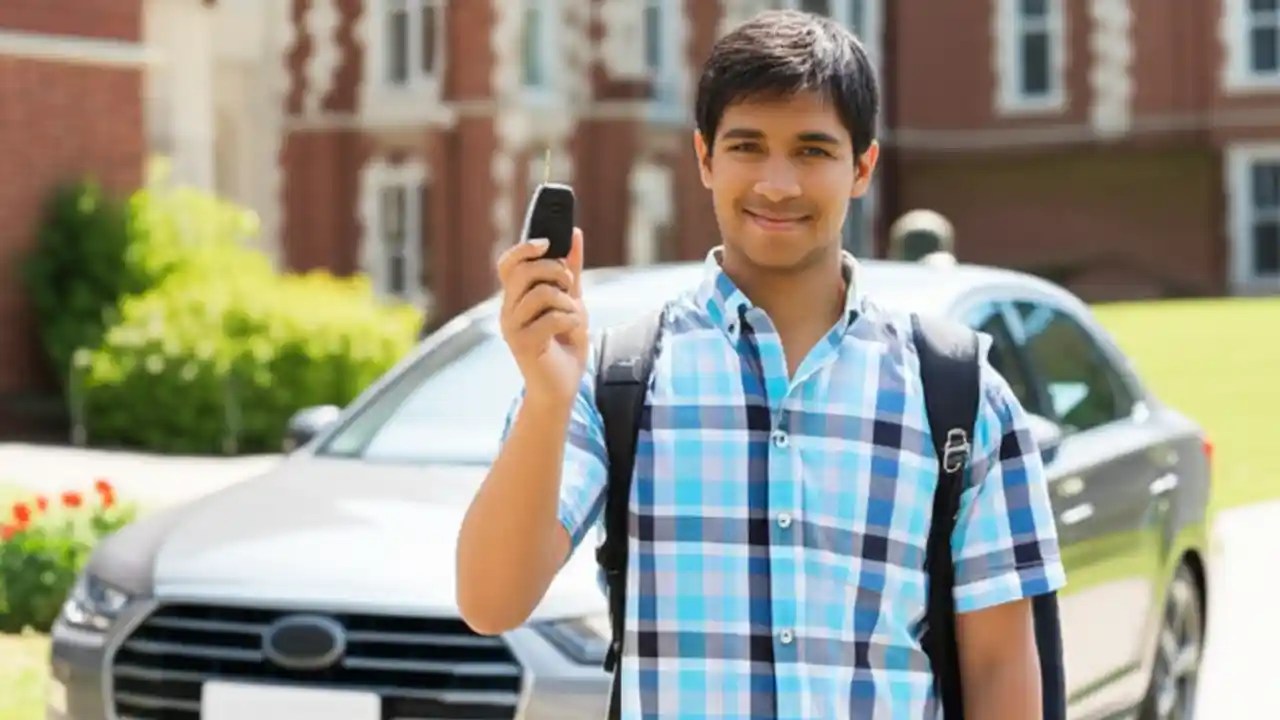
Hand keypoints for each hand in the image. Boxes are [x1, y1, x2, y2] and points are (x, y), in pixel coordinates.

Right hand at [496, 229, 588, 408]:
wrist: (562, 387)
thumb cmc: (564, 345)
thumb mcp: (571, 300)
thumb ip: (571, 270)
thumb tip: (575, 233)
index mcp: (516, 297)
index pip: (508, 263)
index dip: (525, 248)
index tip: (547, 242)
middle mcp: (508, 310)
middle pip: (523, 272)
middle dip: (555, 271)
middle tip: (569, 287)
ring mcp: (512, 327)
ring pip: (541, 293)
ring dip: (568, 301)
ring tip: (573, 316)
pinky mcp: (522, 344)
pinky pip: (551, 318)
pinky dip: (570, 320)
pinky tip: (572, 331)